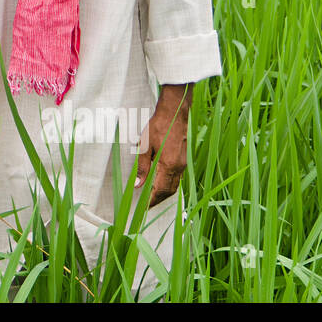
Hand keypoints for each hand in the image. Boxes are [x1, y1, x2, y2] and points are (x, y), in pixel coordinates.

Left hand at [135, 83, 193, 206]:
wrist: (175, 113)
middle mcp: (178, 167)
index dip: (152, 200)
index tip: (143, 208)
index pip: (160, 190)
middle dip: (158, 200)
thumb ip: (142, 167)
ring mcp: (183, 163)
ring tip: (151, 197)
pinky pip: (177, 178)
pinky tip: (160, 183)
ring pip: (174, 185)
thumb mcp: (145, 146)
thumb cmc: (158, 127)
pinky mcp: (183, 159)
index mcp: (169, 165)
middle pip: (169, 191)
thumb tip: (138, 185)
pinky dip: (168, 185)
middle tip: (146, 205)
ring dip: (163, 193)